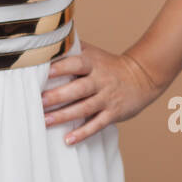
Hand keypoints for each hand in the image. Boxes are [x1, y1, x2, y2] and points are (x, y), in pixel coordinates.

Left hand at [42, 40, 167, 144]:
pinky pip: (97, 124)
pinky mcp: (113, 113)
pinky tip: (68, 140)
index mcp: (93, 63)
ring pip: (84, 108)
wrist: (142, 76)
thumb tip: (47, 41)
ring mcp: (107, 98)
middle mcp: (100, 80)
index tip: (45, 72)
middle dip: (58, 96)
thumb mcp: (93, 52)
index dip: (61, 67)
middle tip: (39, 101)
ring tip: (45, 121)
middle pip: (78, 89)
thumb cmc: (109, 64)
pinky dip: (83, 133)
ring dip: (64, 116)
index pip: (76, 64)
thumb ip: (72, 48)